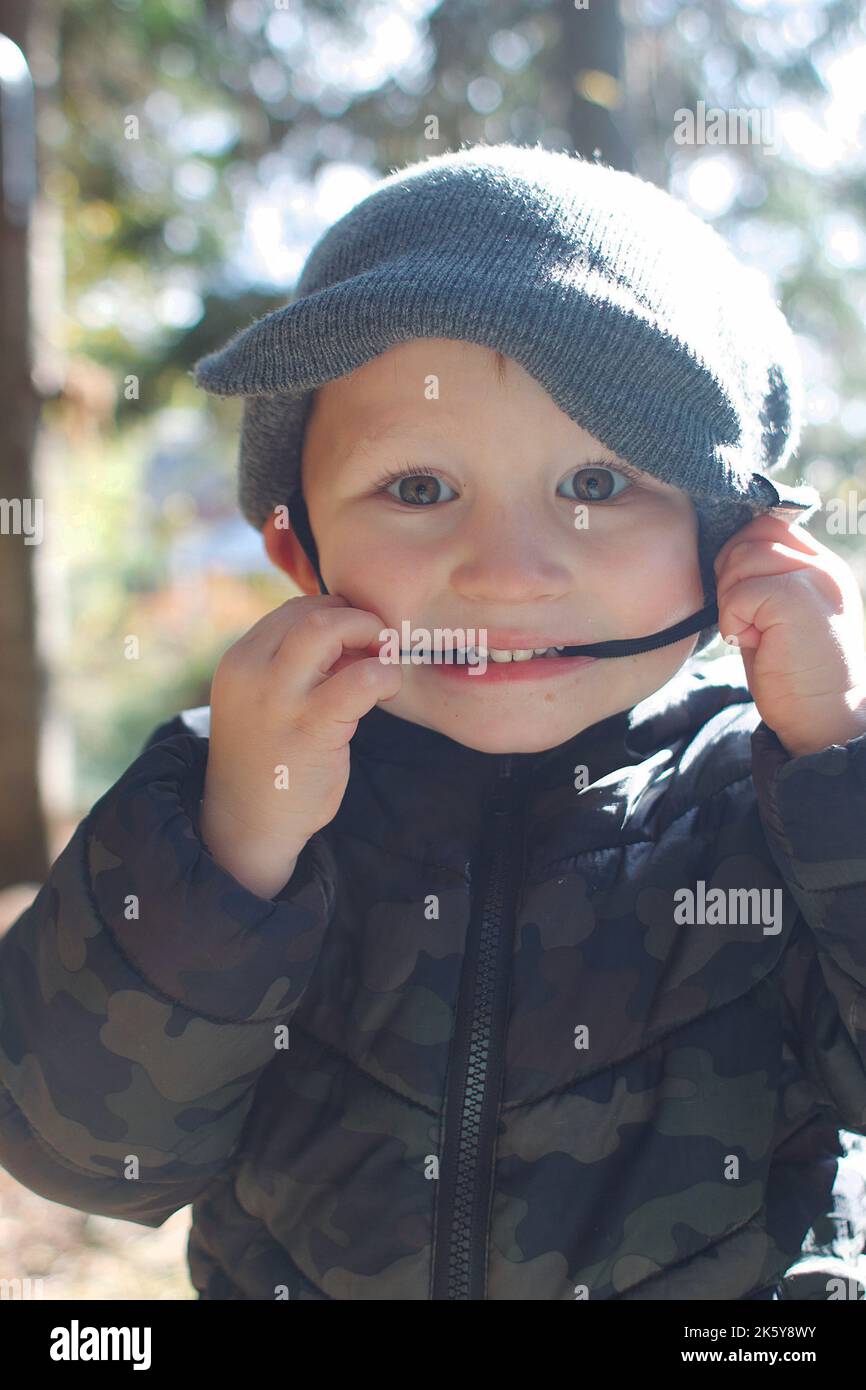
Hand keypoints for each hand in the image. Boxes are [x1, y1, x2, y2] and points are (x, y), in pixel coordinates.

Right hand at [200, 594, 401, 895]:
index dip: (335, 614)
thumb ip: (291, 666)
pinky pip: (361, 679)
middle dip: (356, 618)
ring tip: (385, 659)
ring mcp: (279, 698)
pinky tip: (388, 688)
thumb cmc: (268, 759)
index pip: (293, 610)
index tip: (357, 639)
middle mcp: (252, 672)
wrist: (248, 823)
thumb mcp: (264, 700)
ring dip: (369, 634)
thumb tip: (352, 633)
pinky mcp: (311, 727)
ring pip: (328, 629)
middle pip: (312, 612)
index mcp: (239, 661)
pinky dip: (385, 673)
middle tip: (378, 644)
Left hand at [713, 513, 865, 757]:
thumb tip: (725, 558)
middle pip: (749, 538)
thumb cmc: (795, 675)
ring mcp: (813, 578)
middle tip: (745, 620)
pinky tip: (753, 644)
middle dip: (730, 577)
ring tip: (753, 633)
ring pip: (740, 561)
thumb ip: (765, 581)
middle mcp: (822, 565)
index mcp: (820, 565)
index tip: (740, 596)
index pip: (767, 526)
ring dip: (731, 601)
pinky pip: (738, 594)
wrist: (825, 719)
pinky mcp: (795, 598)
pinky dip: (732, 622)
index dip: (739, 554)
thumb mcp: (781, 618)